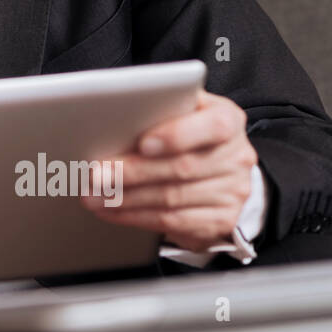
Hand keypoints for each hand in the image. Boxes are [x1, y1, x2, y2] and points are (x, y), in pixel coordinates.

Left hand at [82, 89, 257, 252]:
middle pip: (182, 167)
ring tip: (94, 195)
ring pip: (172, 198)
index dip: (177, 135)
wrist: (219, 169)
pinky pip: (173, 221)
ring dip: (126, 199)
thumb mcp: (182, 111)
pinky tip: (111, 211)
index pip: (213, 126)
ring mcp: (232, 191)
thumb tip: (109, 116)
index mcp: (228, 119)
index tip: (143, 143)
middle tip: (96, 176)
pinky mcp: (221, 220)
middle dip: (132, 173)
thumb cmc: (188, 131)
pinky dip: (135, 217)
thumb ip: (159, 109)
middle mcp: (237, 156)